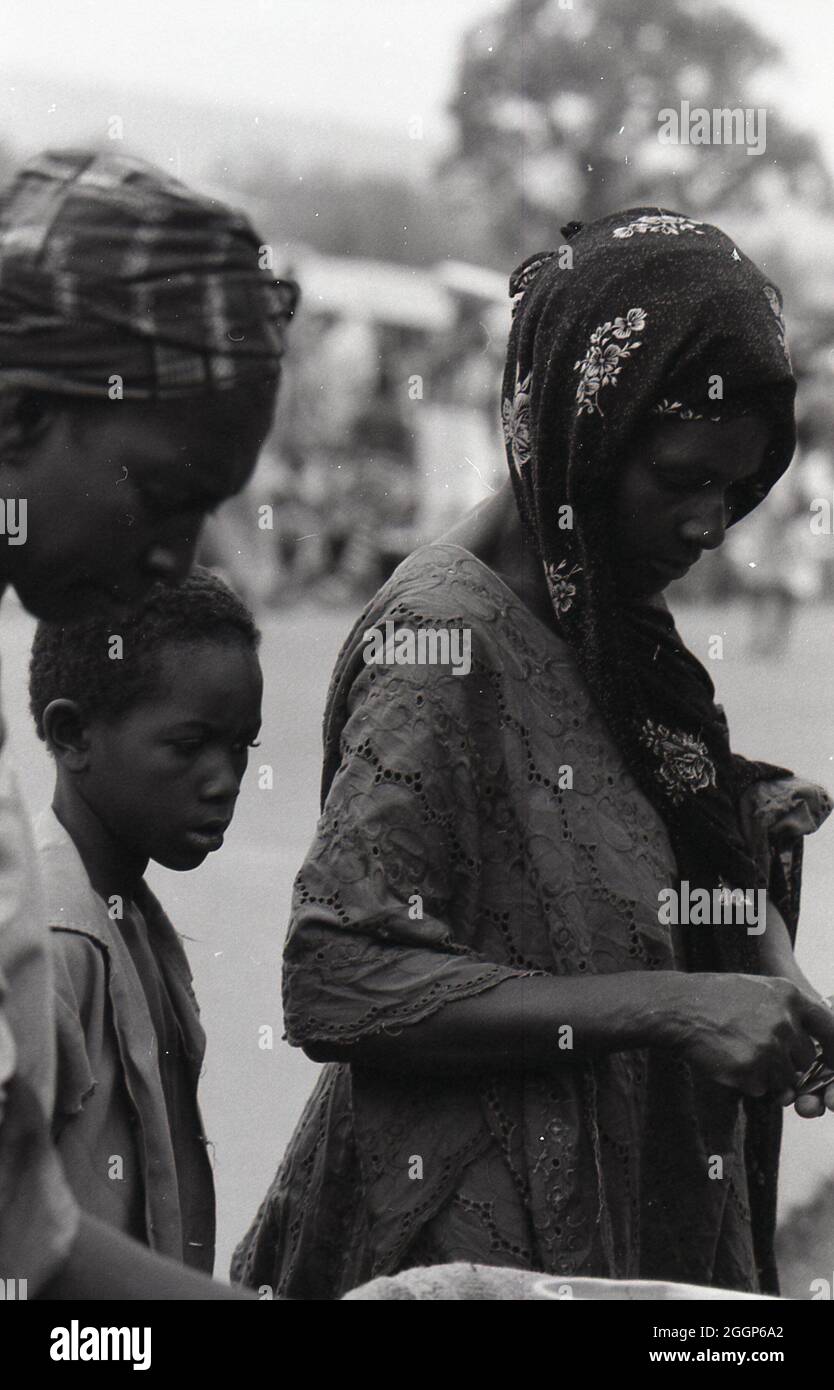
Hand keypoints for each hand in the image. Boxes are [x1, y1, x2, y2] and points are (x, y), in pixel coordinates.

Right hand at [668, 973, 833, 1098]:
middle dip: (788, 1062)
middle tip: (758, 1049)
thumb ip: (788, 1011)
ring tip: (739, 1052)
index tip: (831, 1062)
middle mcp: (785, 1021)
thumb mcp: (759, 988)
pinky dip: (748, 1083)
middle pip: (805, 1059)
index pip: (830, 1027)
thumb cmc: (715, 997)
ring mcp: (769, 1047)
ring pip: (785, 1079)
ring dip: (767, 1075)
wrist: (679, 1007)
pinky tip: (729, 1061)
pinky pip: (762, 1089)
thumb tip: (810, 1048)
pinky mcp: (752, 1071)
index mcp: (789, 996)